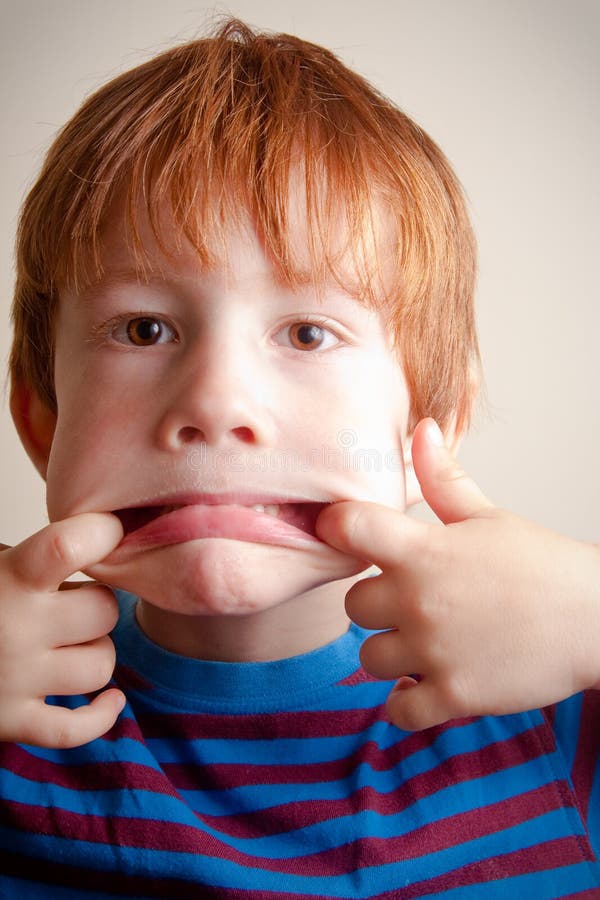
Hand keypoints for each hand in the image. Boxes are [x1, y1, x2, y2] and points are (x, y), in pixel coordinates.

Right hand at [0, 513, 124, 747]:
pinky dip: (101, 715)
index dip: (100, 533)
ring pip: (100, 665)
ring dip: (95, 652)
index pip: (68, 546)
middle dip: (97, 604)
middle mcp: (15, 630)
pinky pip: (76, 730)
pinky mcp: (11, 723)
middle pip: (103, 612)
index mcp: (7, 580)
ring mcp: (15, 681)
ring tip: (71, 642)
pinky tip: (110, 698)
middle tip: (73, 602)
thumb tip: (101, 528)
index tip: (109, 530)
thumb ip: (35, 553)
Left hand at [317, 419, 599, 730]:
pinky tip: (424, 684)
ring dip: (390, 653)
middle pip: (353, 606)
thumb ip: (442, 478)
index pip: (348, 527)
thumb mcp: (488, 516)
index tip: (343, 536)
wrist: (597, 619)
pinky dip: (406, 702)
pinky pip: (399, 710)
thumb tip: (422, 430)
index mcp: (424, 549)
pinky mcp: (454, 695)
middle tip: (411, 602)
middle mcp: (419, 599)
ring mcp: (434, 651)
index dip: (335, 529)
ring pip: (369, 659)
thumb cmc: (542, 564)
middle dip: (376, 604)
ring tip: (423, 643)